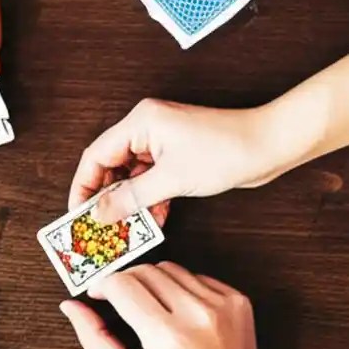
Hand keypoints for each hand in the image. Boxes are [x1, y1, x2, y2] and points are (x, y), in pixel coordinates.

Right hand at [60, 264, 271, 348]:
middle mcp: (199, 316)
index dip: (102, 286)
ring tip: (152, 313)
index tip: (97, 295)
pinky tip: (179, 316)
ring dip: (153, 283)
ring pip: (171, 269)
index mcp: (168, 337)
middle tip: (119, 302)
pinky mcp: (239, 303)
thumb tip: (70, 306)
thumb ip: (94, 338)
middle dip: (125, 282)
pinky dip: (182, 290)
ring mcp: (223, 307)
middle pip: (146, 271)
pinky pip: (198, 278)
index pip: (122, 285)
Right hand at [69, 98, 294, 224]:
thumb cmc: (228, 149)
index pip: (96, 155)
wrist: (269, 145)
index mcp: (141, 122)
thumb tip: (101, 212)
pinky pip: (151, 177)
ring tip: (126, 227)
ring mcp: (163, 140)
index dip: (83, 186)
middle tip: (100, 225)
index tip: (78, 213)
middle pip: (111, 164)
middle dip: (106, 196)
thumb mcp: (172, 179)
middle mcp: (148, 127)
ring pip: (131, 174)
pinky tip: (155, 218)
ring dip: (129, 200)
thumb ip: (131, 197)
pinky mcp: (177, 154)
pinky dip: (149, 198)